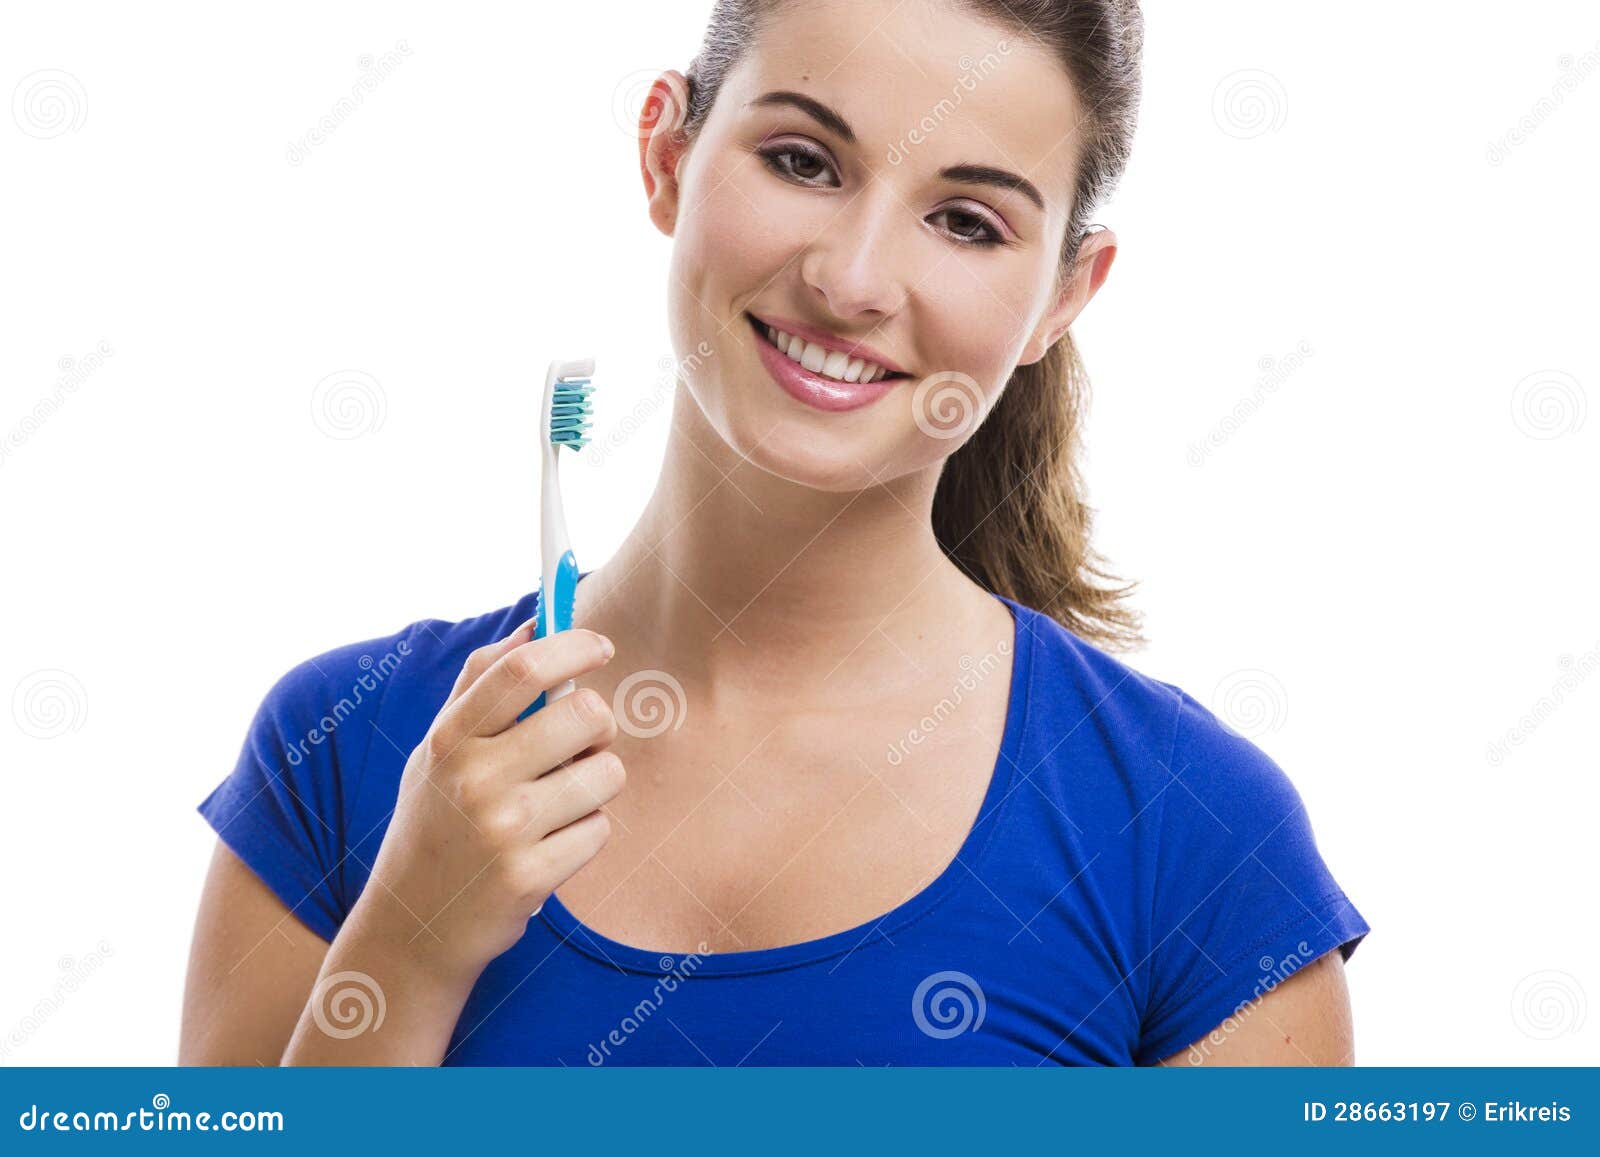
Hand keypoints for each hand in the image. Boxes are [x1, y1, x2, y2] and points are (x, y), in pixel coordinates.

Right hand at [354, 619, 622, 986]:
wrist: (413, 928)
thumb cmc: (437, 822)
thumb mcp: (439, 750)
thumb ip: (482, 683)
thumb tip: (536, 623)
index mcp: (450, 738)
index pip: (522, 669)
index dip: (574, 645)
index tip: (600, 645)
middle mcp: (474, 778)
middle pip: (584, 713)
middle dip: (599, 723)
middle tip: (582, 741)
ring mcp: (503, 830)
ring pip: (605, 773)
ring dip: (596, 784)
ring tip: (558, 804)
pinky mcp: (530, 877)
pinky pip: (601, 829)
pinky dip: (587, 834)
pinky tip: (550, 847)